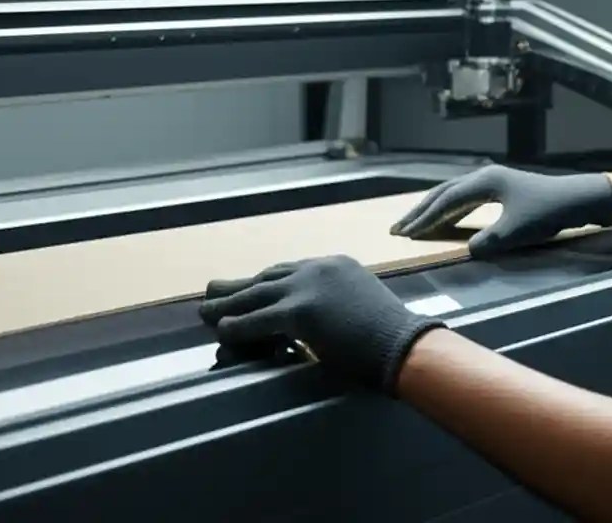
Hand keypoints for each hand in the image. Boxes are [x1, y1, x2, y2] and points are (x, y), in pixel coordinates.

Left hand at [198, 256, 445, 393]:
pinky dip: (237, 326)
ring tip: (205, 312)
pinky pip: (258, 319)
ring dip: (228, 304)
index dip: (267, 283)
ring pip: (257, 294)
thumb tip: (320, 323)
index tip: (250, 290)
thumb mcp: (363, 308)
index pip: (291, 270)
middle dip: (240, 287)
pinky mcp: (300, 311)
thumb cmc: (393, 338)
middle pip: (269, 276)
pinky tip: (222, 331)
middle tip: (213, 291)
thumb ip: (339, 306)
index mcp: (336, 265)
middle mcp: (319, 268)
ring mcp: (308, 287)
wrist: (405, 346)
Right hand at [390, 165, 611, 256]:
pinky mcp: (501, 187)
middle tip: (397, 227)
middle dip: (420, 211)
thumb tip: (469, 250)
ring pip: (453, 193)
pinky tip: (445, 217)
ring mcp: (493, 180)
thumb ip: (488, 242)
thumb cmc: (547, 213)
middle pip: (443, 192)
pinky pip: (466, 197)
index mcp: (484, 182)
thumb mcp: (515, 232)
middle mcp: (485, 176)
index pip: (446, 201)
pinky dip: (450, 208)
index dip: (424, 218)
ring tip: (414, 223)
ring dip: (433, 208)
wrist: (577, 199)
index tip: (405, 232)